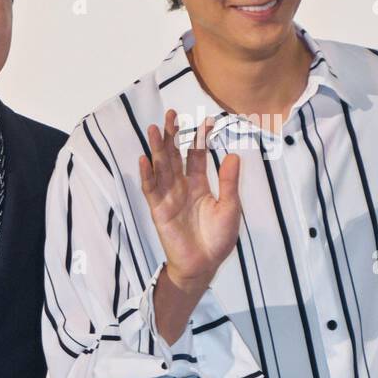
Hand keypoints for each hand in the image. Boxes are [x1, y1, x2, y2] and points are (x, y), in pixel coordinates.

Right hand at [139, 110, 241, 288]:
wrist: (204, 263)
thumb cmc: (219, 238)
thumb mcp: (230, 207)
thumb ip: (228, 183)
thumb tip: (233, 155)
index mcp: (199, 185)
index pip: (196, 156)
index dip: (199, 139)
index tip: (206, 120)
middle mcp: (181, 187)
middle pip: (174, 156)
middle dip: (172, 136)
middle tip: (171, 114)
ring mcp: (168, 196)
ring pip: (160, 167)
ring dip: (156, 148)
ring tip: (154, 128)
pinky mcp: (158, 209)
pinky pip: (151, 189)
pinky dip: (147, 174)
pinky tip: (144, 159)